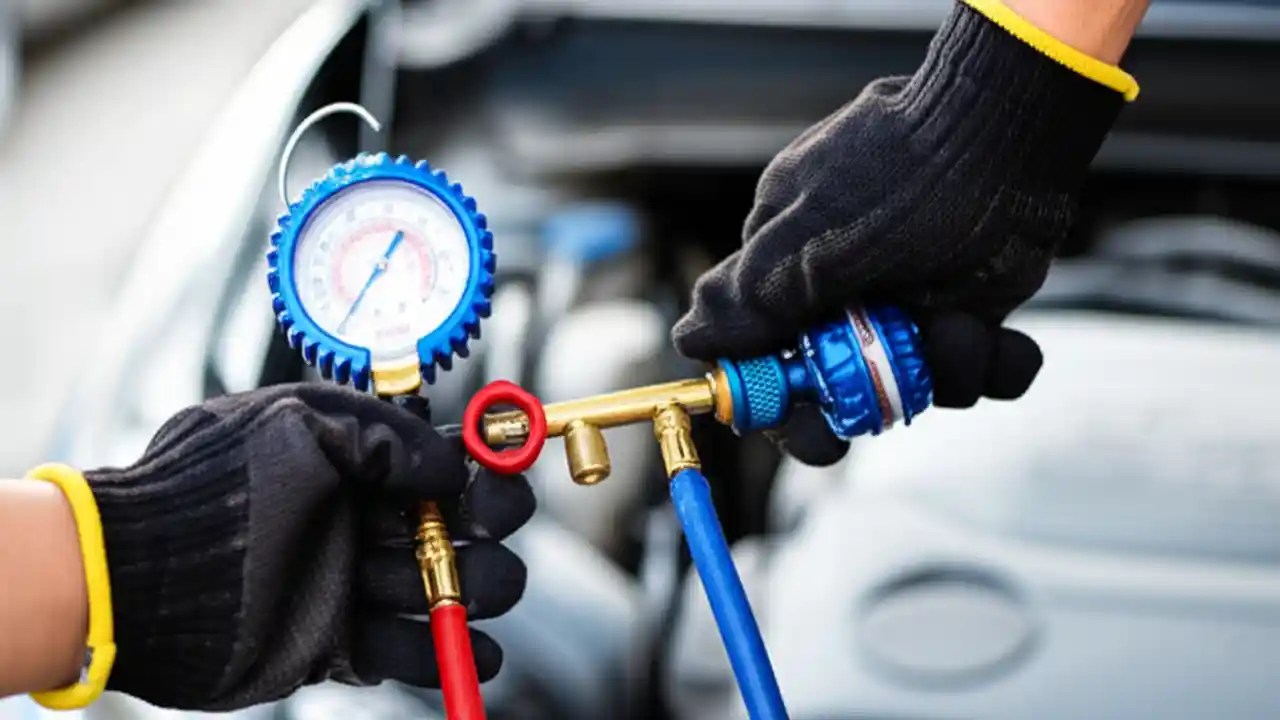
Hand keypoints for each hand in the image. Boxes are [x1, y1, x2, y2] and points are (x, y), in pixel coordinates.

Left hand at [85, 384, 533, 709]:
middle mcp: (363, 523)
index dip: (489, 477)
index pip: (451, 468)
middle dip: (486, 540)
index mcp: (361, 465)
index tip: (497, 491)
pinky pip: (408, 653)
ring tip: (463, 602)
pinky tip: (476, 656)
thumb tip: (451, 465)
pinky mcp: (335, 643)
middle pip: (462, 535)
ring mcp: (351, 585)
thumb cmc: (217, 480)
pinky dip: (450, 658)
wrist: (142, 569)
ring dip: (473, 596)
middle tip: (473, 543)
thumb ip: (386, 435)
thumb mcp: (303, 420)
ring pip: (445, 594)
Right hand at [673, 3, 1129, 463]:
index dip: (788, 406)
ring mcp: (911, 300)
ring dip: (949, 370)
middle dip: (883, 392)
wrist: (1007, 125)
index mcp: (789, 270)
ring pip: (919, 384)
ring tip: (963, 324)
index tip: (822, 435)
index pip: (766, 360)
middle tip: (906, 382)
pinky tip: (1010, 346)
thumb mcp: (810, 235)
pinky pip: (983, 368)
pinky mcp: (972, 305)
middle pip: (847, 387)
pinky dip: (1000, 366)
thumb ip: (749, 297)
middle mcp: (846, 292)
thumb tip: (689, 339)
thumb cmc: (901, 172)